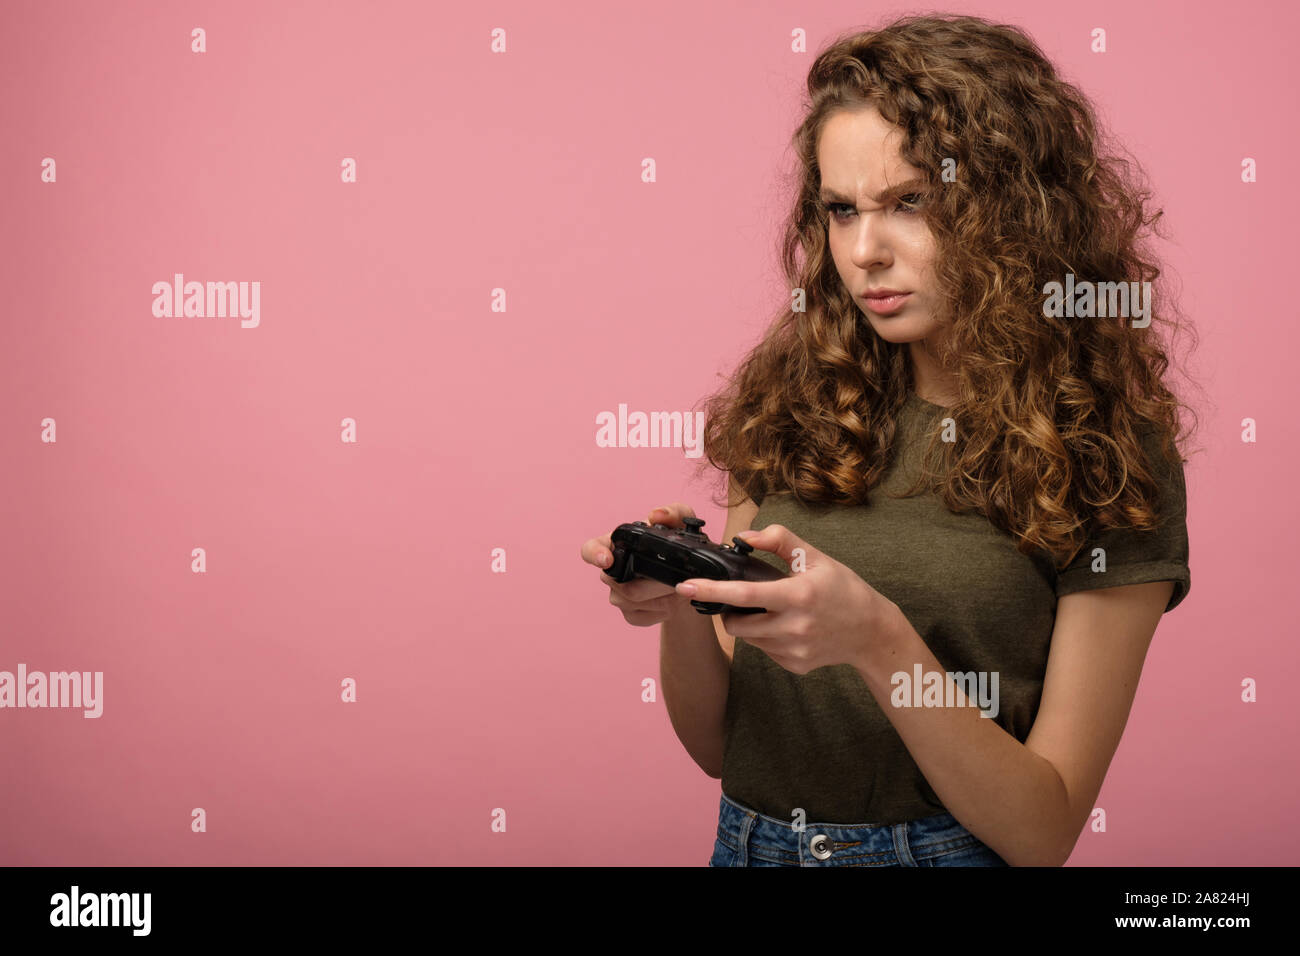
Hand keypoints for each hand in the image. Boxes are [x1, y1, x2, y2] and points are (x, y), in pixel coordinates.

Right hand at [580, 503, 697, 626]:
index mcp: (617, 544)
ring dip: (661, 596)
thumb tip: (656, 514)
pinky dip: (663, 610)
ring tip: (678, 587)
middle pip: (618, 582)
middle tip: (676, 579)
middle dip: (651, 582)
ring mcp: (619, 595)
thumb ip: (673, 512)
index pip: (590, 549)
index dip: (594, 555)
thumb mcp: (684, 523)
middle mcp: (612, 571)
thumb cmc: (681, 546)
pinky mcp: (631, 615)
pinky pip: (643, 616)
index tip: (606, 560)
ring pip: (632, 601)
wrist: (696, 579)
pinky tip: (672, 601)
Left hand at [675, 524, 898, 673]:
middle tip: (743, 599)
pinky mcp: (796, 666)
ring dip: (750, 625)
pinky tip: (788, 628)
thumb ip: (779, 540)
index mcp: (798, 596)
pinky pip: (765, 651)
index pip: (744, 595)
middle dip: (730, 611)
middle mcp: (795, 627)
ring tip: (773, 611)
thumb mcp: (816, 557)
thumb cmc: (843, 588)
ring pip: (749, 639)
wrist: (871, 631)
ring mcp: (795, 650)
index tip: (686, 588)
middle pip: (737, 624)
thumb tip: (744, 537)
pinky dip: (767, 639)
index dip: (711, 591)